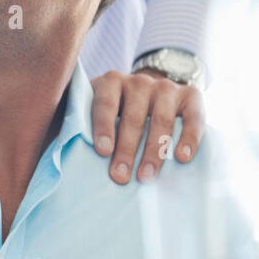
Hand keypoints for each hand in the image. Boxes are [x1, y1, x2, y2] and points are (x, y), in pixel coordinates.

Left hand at [91, 68, 203, 184]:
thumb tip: (65, 150)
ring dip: (154, 151)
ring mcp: (166, 87)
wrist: (154, 91)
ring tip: (146, 176)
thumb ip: (84, 123)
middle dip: (127, 149)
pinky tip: (181, 157)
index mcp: (111, 82)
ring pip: (161, 119)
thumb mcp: (97, 109)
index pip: (106, 103)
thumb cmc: (117, 110)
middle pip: (133, 117)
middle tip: (121, 176)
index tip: (103, 152)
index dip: (104, 127)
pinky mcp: (191, 95)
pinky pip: (193, 117)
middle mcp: (139, 82)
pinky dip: (189, 138)